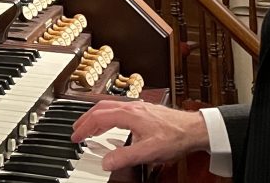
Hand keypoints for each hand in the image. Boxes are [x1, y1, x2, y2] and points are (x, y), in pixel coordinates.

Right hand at [71, 100, 209, 170]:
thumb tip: (105, 161)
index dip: (85, 127)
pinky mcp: (144, 112)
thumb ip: (125, 157)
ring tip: (89, 128)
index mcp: (130, 114)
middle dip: (86, 119)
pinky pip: (119, 110)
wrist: (194, 129)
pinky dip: (108, 117)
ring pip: (111, 108)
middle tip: (76, 130)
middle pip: (102, 108)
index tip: (75, 136)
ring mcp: (139, 108)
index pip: (100, 117)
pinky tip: (111, 127)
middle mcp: (132, 107)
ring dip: (97, 117)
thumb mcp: (148, 152)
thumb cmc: (175, 137)